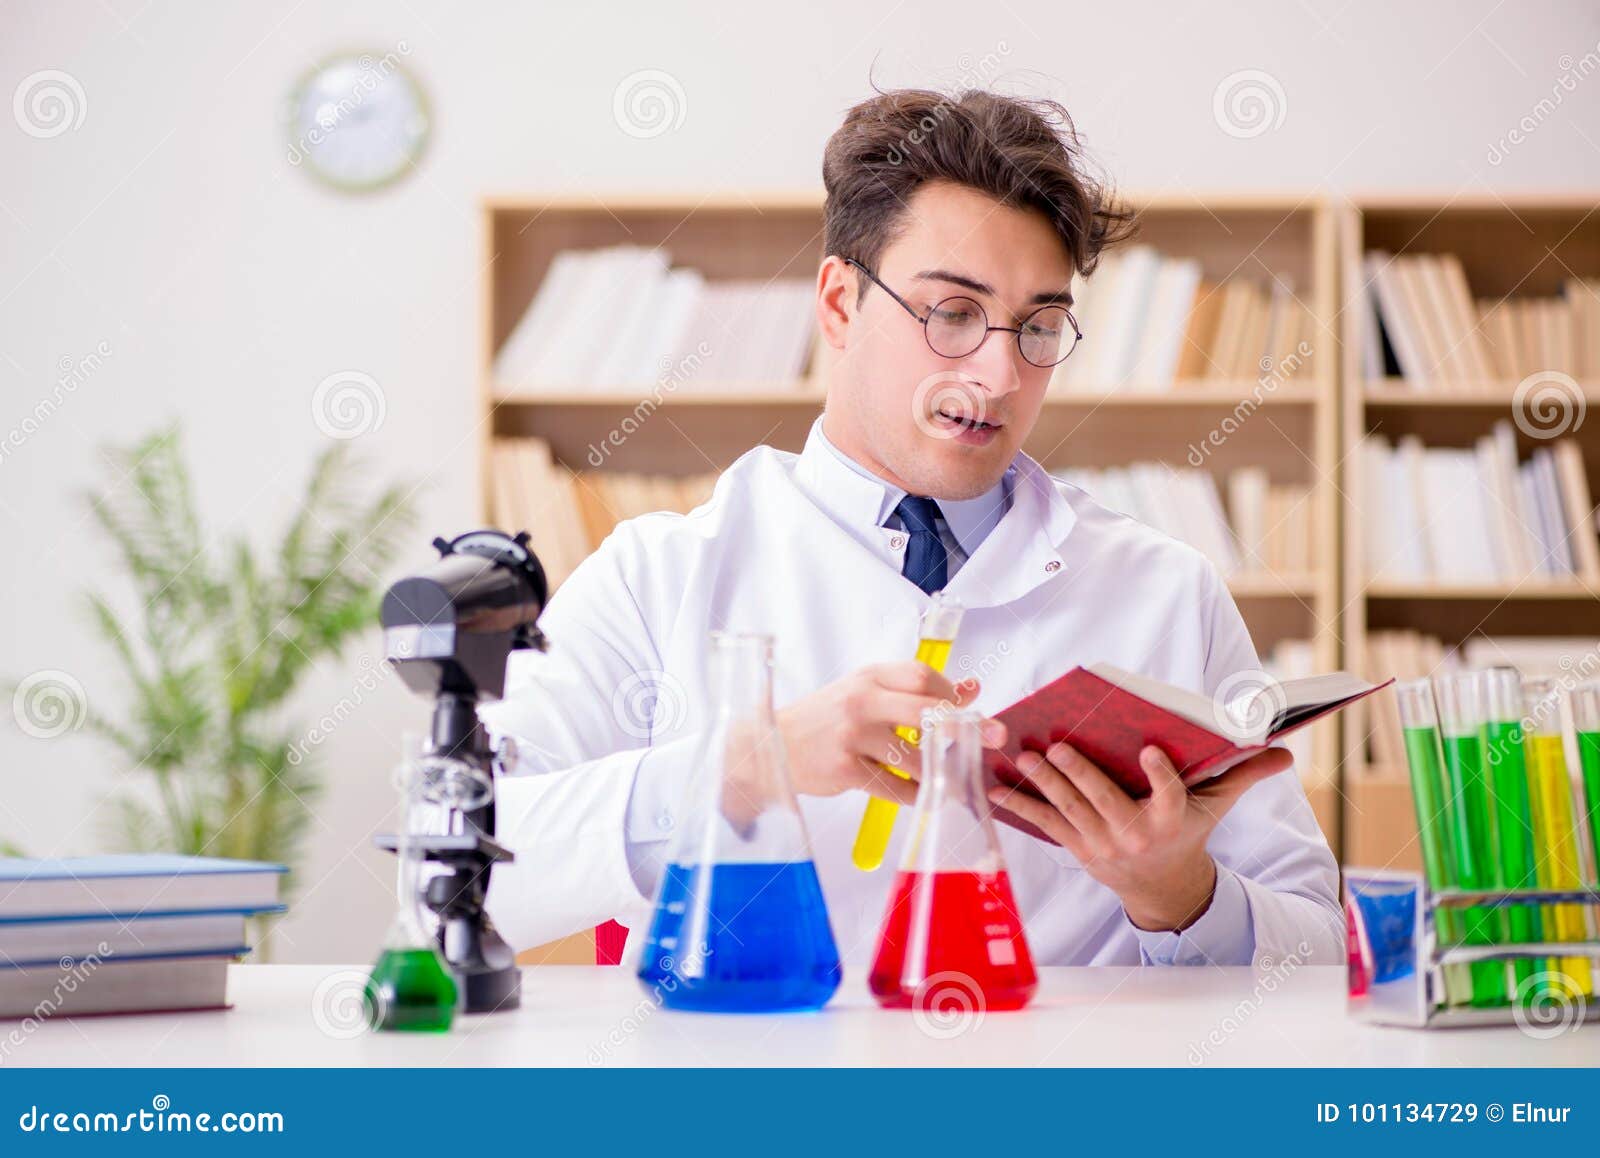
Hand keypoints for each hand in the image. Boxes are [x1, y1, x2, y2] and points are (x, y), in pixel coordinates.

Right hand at [770, 661, 1006, 806]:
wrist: (770, 746)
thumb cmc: (824, 720)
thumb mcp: (865, 693)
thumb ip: (913, 692)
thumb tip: (972, 688)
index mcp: (869, 677)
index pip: (923, 676)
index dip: (952, 695)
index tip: (968, 712)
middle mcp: (861, 701)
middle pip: (926, 710)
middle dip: (966, 726)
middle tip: (993, 738)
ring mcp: (852, 735)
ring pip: (915, 757)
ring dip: (940, 773)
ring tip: (953, 780)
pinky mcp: (845, 769)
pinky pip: (895, 787)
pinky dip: (915, 795)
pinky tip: (922, 796)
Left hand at [986, 742, 1291, 932]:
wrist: (1163, 886)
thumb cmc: (1189, 832)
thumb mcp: (1217, 806)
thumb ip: (1244, 774)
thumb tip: (1286, 751)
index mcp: (1172, 820)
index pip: (1170, 795)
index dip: (1161, 775)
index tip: (1151, 749)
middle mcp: (1136, 834)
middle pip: (1106, 801)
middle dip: (1081, 774)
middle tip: (1059, 746)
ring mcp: (1103, 844)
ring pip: (1070, 810)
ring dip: (1044, 784)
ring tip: (1025, 756)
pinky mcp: (1078, 848)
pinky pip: (1046, 825)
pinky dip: (1020, 806)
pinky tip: (995, 787)